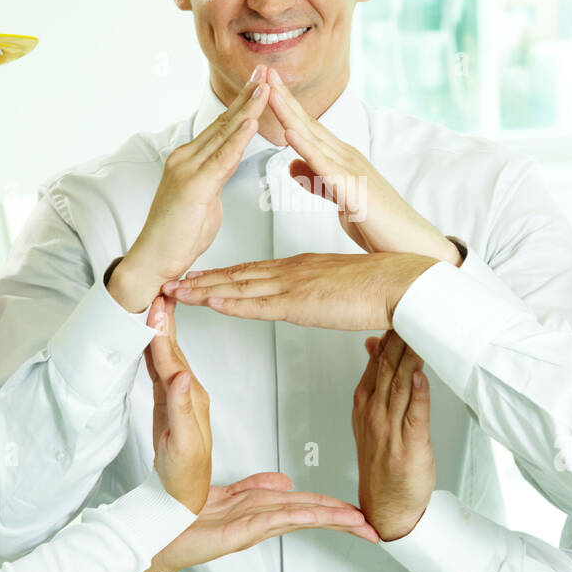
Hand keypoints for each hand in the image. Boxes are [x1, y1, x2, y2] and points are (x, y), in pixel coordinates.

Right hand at [107, 73, 269, 312]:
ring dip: (247, 109)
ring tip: (265, 87)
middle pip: (223, 122)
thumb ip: (214, 177)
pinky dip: (238, 139)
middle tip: (266, 71)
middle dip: (247, 96)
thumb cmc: (177, 236)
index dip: (242, 105)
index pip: (221, 127)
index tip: (260, 84)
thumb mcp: (203, 200)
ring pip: (224, 134)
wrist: (152, 262)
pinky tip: (251, 122)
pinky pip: (222, 159)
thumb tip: (225, 166)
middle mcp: (186, 158)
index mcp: (189, 160)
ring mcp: (187, 170)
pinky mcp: (192, 187)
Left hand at [137, 472, 378, 571]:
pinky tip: (316, 516)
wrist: (156, 535)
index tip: (357, 512)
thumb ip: (256, 485)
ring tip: (358, 524)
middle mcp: (259, 517)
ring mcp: (251, 526)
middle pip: (309, 512)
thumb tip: (285, 480)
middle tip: (371, 526)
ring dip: (330, 519)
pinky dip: (298, 517)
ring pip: (299, 517)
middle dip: (342, 517)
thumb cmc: (185, 518)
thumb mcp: (227, 494)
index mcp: (259, 506)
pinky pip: (273, 521)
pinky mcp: (238, 534)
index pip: (305, 504)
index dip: (333, 506)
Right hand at [145, 295, 210, 513]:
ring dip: (159, 328)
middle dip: (163, 318)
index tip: (155, 307)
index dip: (162, 332)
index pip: (172, 357)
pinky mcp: (167, 400)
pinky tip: (147, 337)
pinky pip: (159, 366)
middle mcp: (187, 390)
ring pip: (166, 353)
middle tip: (157, 288)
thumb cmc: (184, 472)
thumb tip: (180, 378)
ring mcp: (178, 393)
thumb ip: (181, 409)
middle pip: (172, 347)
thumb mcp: (183, 443)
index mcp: (191, 396)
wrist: (182, 493)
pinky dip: (152, 348)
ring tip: (153, 302)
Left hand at [162, 251, 437, 331]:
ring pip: (238, 287)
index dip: (223, 275)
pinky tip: (209, 301)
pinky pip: (257, 304)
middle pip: (237, 276)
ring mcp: (292, 285)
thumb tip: (318, 301)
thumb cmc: (380, 286)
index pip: (253, 271)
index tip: (199, 277)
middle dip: (202, 280)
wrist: (400, 282)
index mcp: (301, 267)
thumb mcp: (342, 286)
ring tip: (176, 291)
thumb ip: (324, 292)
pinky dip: (230, 302)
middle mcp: (290, 272)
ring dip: (204, 290)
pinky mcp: (299, 302)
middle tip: (172, 282)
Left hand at [259, 64, 460, 263]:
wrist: (412, 246)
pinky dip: (306, 148)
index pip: (307, 127)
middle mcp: (346, 157)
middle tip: (263, 69)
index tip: (265, 83)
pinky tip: (290, 133)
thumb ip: (315, 180)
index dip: (285, 105)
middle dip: (284, 97)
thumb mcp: (339, 198)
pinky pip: (325, 166)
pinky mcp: (354, 189)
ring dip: (290, 112)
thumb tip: (291, 165)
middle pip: (308, 123)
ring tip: (270, 90)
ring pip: (313, 137)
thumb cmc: (379, 224)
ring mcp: (351, 170)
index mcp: (340, 160)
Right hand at [352, 331, 434, 541]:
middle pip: (386, 368)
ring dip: (409, 356)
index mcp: (365, 405)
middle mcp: (375, 414)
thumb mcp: (370, 416)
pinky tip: (422, 375)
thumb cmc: (383, 462)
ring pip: (400, 385)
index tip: (396, 310)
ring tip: (418, 331)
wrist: (386, 507)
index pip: (375, 362)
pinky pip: (415, 414)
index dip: (387, 335)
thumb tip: (374, 344)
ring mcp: (391, 430)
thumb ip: (375, 379)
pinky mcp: (410, 445)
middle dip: (399, 337)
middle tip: (409, 309)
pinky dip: (419, 393)